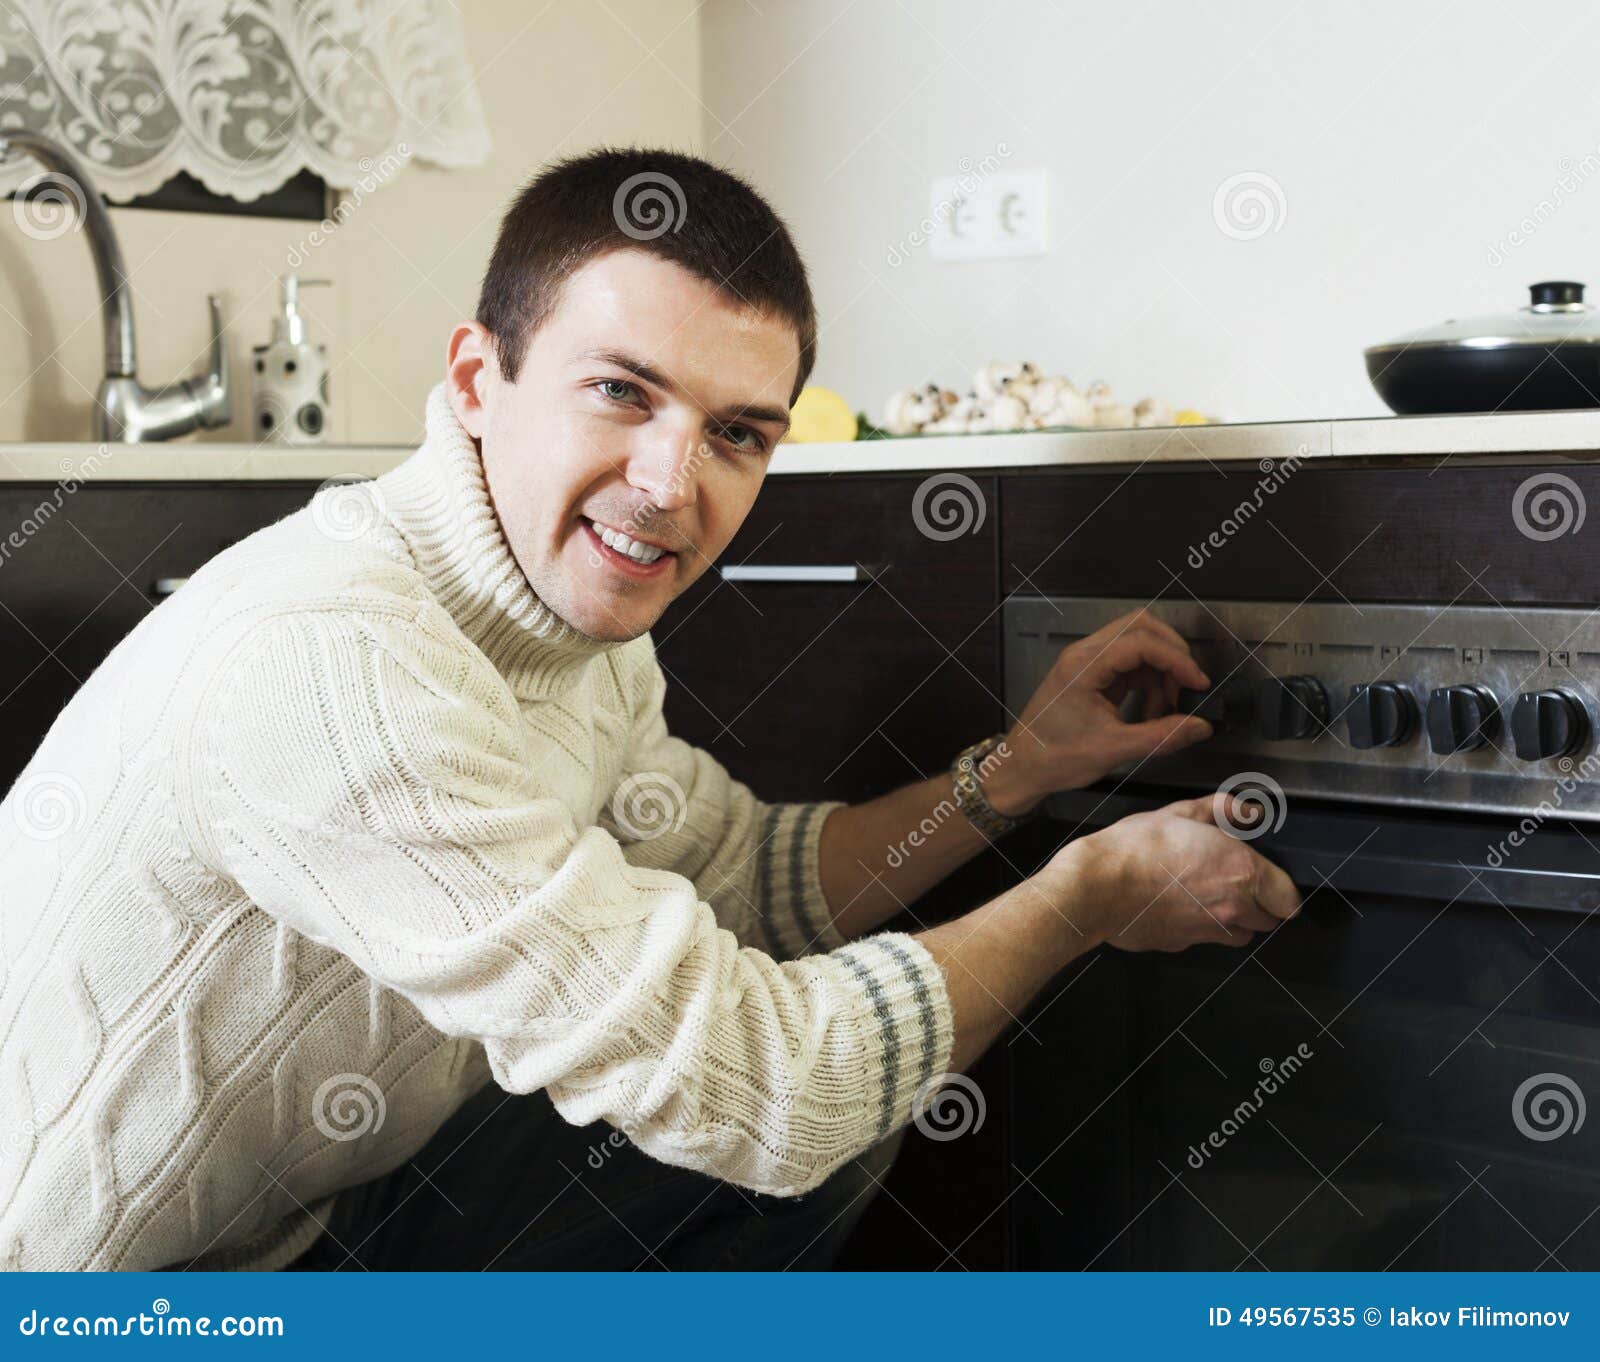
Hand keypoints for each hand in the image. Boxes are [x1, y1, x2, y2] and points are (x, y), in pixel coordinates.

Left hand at [988, 609, 1213, 814]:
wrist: (1022, 767)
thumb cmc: (1054, 757)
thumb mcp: (1113, 749)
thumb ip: (1161, 736)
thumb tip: (1200, 727)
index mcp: (1083, 665)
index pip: (1141, 641)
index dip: (1176, 659)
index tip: (1197, 683)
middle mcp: (1083, 654)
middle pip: (1141, 627)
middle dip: (1171, 653)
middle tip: (1187, 686)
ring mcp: (1087, 661)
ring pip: (1137, 643)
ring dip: (1160, 671)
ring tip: (1166, 709)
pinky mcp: (1091, 674)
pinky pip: (1130, 664)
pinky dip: (1148, 682)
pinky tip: (1151, 711)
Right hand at [1041, 793, 1300, 951]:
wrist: (1096, 888)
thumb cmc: (1137, 848)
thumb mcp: (1180, 813)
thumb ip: (1220, 809)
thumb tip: (1247, 810)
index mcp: (1241, 872)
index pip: (1289, 900)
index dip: (1281, 889)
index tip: (1269, 879)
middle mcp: (1232, 907)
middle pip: (1269, 921)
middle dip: (1260, 905)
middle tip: (1236, 883)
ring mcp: (1208, 931)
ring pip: (1241, 935)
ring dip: (1235, 921)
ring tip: (1209, 897)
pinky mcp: (1182, 945)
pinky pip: (1204, 940)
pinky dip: (1199, 928)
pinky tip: (1176, 907)